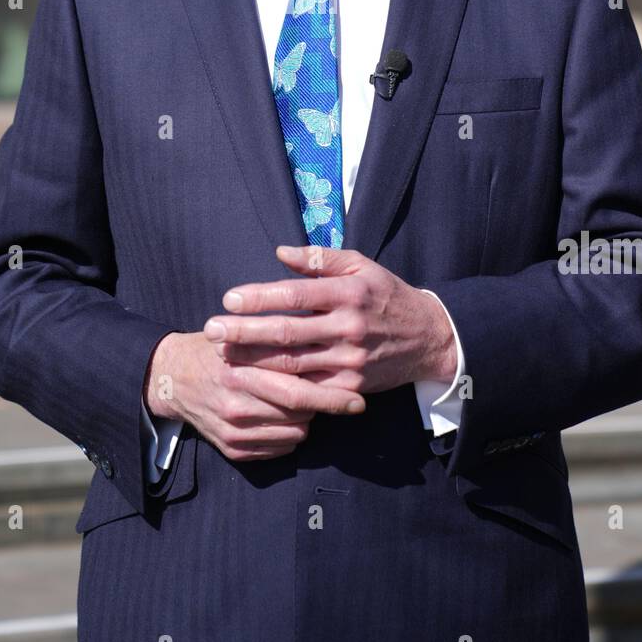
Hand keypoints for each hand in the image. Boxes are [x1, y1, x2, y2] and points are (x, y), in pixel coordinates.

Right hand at [143, 329, 365, 462]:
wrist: (174, 378)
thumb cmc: (219, 348)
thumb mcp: (242, 331)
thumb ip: (277, 337)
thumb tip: (324, 340)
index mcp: (240, 367)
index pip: (295, 384)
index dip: (331, 391)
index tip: (358, 394)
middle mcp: (235, 400)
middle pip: (297, 410)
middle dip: (329, 407)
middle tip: (353, 403)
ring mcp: (233, 429)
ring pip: (294, 431)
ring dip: (307, 417)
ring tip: (304, 399)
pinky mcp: (232, 449)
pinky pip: (280, 449)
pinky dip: (291, 434)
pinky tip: (287, 417)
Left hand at [204, 244, 456, 396]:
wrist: (429, 338)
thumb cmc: (387, 295)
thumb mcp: (361, 267)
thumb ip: (320, 258)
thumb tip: (280, 252)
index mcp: (348, 293)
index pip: (295, 295)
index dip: (260, 298)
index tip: (229, 300)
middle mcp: (348, 327)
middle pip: (287, 332)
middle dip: (245, 332)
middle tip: (211, 330)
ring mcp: (349, 360)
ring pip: (292, 365)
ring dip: (253, 361)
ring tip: (223, 355)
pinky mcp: (350, 386)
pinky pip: (308, 389)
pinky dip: (278, 386)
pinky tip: (253, 381)